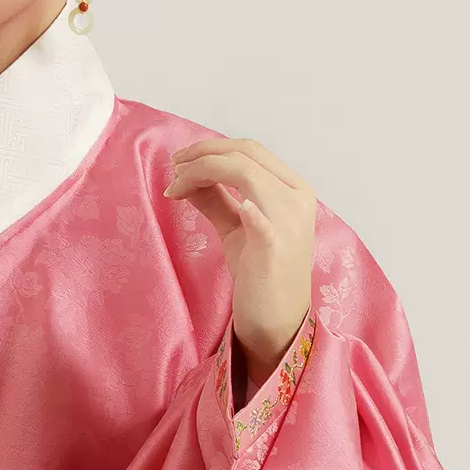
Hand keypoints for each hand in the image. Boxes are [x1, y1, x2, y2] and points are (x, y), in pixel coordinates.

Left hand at [164, 138, 317, 390]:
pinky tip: (205, 200)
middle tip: (172, 168)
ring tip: (175, 187)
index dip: (211, 149)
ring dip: (200, 172)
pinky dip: (233, 201)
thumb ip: (216, 198)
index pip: (251, 151)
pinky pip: (256, 213)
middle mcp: (297, 197)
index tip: (179, 162)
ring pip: (243, 171)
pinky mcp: (275, 245)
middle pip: (246, 153)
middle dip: (202, 155)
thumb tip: (186, 174)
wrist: (276, 321)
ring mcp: (290, 220)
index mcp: (292, 189)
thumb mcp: (235, 227)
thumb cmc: (259, 274)